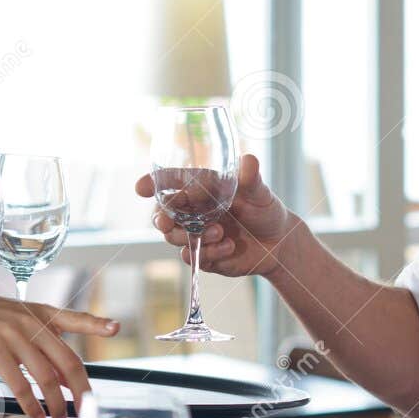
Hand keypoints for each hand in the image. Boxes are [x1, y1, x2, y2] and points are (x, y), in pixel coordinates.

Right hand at [0, 290, 117, 417]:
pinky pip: (20, 383)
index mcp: (39, 313)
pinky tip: (36, 414)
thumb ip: (40, 336)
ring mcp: (14, 336)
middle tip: (86, 407)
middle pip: (67, 361)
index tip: (116, 328)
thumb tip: (63, 366)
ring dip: (56, 403)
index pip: (73, 317)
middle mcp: (31, 323)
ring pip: (46, 377)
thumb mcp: (15, 317)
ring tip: (59, 417)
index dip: (95, 323)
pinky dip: (31, 403)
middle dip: (80, 388)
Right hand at [135, 153, 297, 277]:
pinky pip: (191, 256)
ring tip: (219, 232)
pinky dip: (208, 253)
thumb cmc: (266, 210)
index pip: (170, 183)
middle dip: (160, 218)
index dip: (152, 183)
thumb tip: (248, 161)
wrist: (279, 244)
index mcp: (201, 189)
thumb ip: (251, 179)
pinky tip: (228, 247)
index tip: (140, 187)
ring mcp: (196, 234)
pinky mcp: (204, 256)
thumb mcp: (260, 193)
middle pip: (162, 213)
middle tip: (167, 222)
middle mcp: (193, 211)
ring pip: (173, 237)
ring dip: (190, 236)